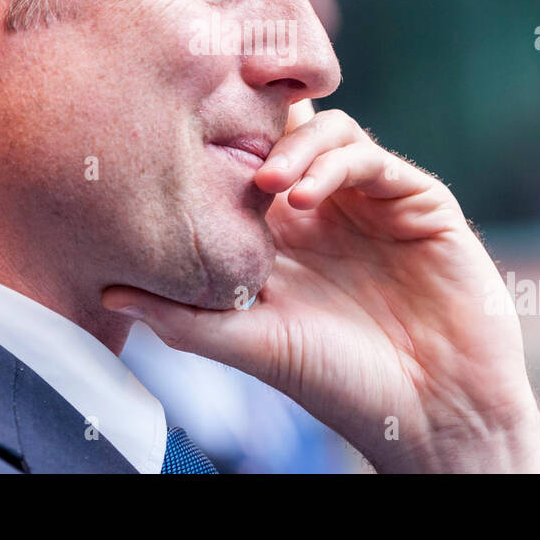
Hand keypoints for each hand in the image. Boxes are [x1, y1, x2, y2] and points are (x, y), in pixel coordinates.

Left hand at [102, 101, 539, 472]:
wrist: (434, 413)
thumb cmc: (339, 385)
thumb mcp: (248, 345)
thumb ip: (181, 317)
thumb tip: (105, 291)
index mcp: (282, 232)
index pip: (243, 161)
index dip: (214, 141)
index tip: (170, 134)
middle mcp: (326, 206)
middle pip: (285, 130)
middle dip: (252, 125)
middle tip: (220, 140)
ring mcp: (371, 198)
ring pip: (328, 131)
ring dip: (291, 149)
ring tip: (266, 188)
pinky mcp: (417, 198)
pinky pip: (370, 158)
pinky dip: (333, 164)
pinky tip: (303, 197)